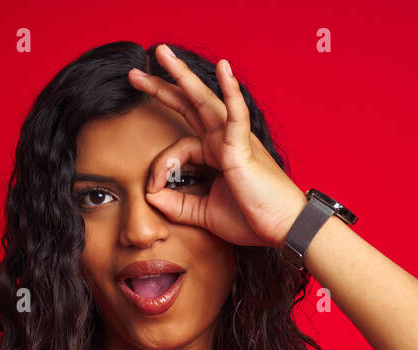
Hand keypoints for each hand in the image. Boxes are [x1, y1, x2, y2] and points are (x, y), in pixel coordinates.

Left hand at [128, 45, 307, 249]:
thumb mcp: (205, 213)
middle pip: (187, 106)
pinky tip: (224, 68)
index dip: (159, 166)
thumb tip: (150, 196)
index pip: (176, 146)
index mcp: (214, 153)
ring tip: (163, 54)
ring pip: (204, 101)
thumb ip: (178, 205)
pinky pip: (235, 115)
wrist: (283, 228)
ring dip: (183, 76)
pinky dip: (230, 92)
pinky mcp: (243, 148)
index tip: (153, 189)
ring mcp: (233, 139)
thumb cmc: (252, 218)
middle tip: (134, 73)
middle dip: (161, 87)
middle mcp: (222, 140)